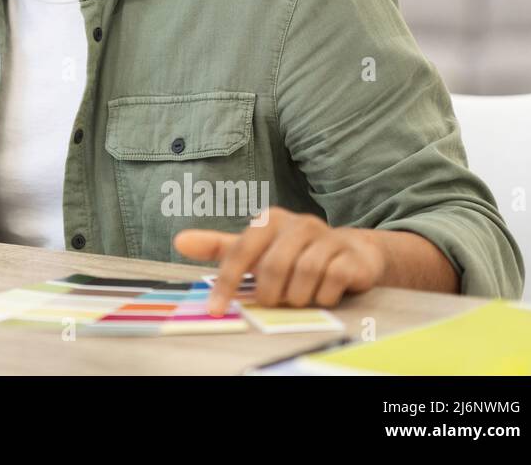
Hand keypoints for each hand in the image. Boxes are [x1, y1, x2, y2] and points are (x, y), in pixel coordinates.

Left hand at [173, 207, 385, 314]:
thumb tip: (179, 241)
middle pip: (273, 267)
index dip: (226, 282)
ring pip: (304, 274)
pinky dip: (323, 295)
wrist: (352, 252)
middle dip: (270, 294)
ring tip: (298, 298)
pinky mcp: (350, 254)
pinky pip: (332, 280)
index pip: (240, 251)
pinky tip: (322, 294)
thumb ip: (219, 247)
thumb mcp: (255, 249)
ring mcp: (327, 236)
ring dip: (298, 296)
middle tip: (273, 302)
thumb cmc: (293, 252)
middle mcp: (298, 223)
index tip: (216, 310)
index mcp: (269, 221)